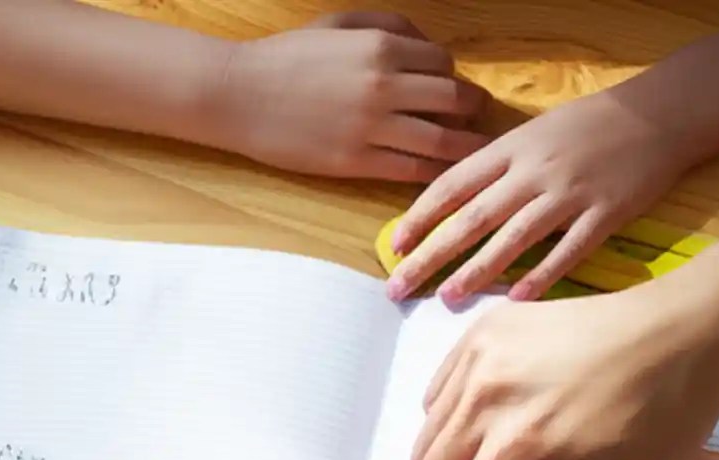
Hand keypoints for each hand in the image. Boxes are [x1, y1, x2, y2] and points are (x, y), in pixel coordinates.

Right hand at [216, 12, 489, 181]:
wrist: (237, 94)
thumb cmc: (285, 56)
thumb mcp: (337, 23)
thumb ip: (387, 25)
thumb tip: (427, 42)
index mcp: (381, 47)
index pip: (443, 63)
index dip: (454, 77)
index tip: (455, 90)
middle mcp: (384, 85)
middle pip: (453, 99)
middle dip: (474, 110)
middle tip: (480, 119)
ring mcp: (371, 127)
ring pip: (441, 140)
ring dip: (467, 147)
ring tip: (480, 154)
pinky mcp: (356, 162)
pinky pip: (411, 170)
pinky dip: (436, 173)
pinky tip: (446, 177)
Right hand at [316, 280, 718, 459]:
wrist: (680, 327)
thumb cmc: (664, 418)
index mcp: (523, 457)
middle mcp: (487, 405)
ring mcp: (480, 360)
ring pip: (428, 439)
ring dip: (454, 458)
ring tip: (520, 440)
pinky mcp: (480, 329)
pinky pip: (437, 393)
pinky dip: (458, 413)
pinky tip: (510, 403)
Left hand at [385, 91, 691, 301]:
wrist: (658, 114)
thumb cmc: (588, 125)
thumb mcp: (533, 133)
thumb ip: (496, 167)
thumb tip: (452, 205)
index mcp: (510, 149)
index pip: (451, 185)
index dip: (419, 218)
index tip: (394, 247)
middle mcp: (534, 171)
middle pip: (471, 219)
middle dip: (430, 256)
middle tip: (399, 287)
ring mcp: (569, 194)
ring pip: (512, 238)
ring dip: (476, 271)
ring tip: (446, 296)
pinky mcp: (604, 215)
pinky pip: (567, 252)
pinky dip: (542, 277)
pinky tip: (517, 300)